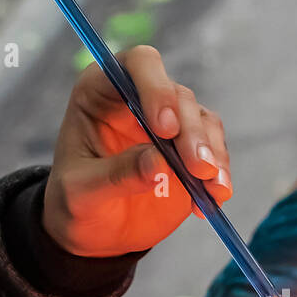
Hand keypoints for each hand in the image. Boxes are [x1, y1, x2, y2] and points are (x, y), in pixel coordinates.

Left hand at [43, 44, 232, 256]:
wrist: (95, 232)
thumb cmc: (76, 203)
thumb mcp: (82, 193)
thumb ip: (117, 174)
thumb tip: (159, 162)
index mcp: (102, 92)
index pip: (138, 65)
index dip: (156, 88)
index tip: (165, 129)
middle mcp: (140, 99)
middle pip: (179, 96)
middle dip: (192, 133)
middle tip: (197, 169)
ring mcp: (171, 124)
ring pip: (204, 121)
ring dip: (213, 153)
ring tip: (212, 186)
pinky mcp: (192, 151)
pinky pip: (215, 152)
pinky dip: (220, 173)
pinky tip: (215, 195)